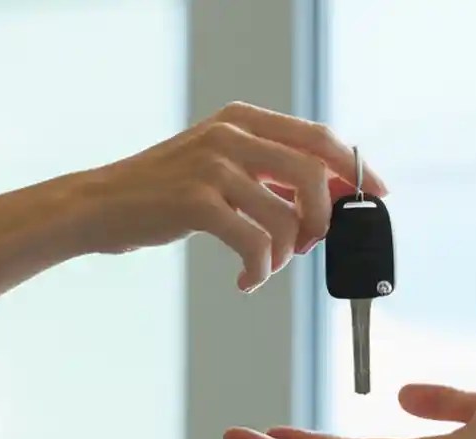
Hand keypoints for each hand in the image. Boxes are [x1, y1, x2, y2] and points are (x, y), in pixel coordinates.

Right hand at [81, 101, 385, 290]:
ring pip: (286, 217)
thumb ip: (270, 173)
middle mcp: (231, 135)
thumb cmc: (164, 193)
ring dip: (285, 255)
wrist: (99, 205)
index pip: (320, 137)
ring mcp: (212, 166)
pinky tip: (246, 280)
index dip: (356, 170)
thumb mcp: (221, 166)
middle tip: (309, 246)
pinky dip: (259, 271)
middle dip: (324, 220)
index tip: (376, 196)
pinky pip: (255, 244)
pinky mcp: (195, 202)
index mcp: (243, 120)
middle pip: (313, 174)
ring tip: (266, 268)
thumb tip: (330, 196)